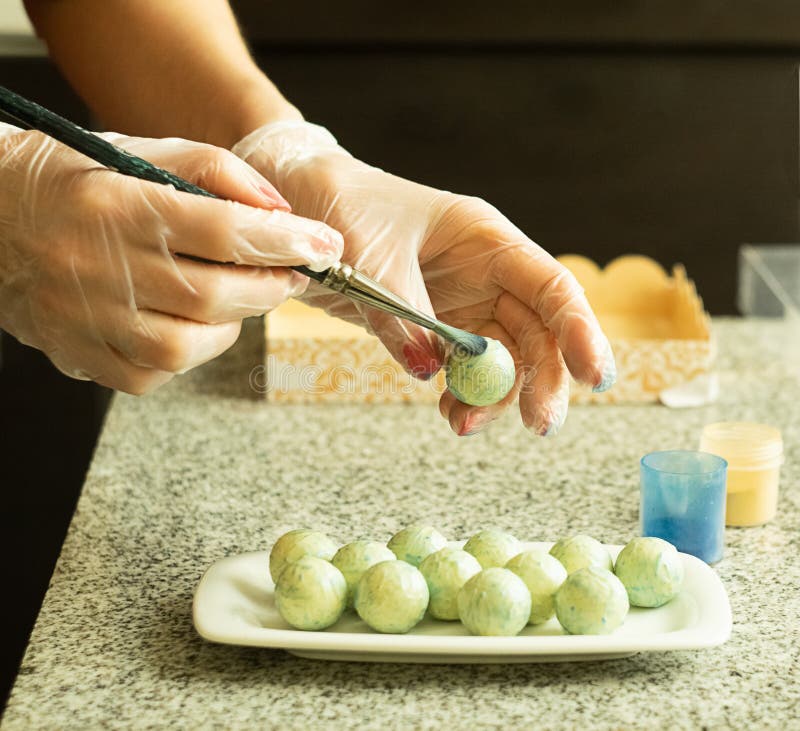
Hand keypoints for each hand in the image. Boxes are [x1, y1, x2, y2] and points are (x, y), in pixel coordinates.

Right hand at [0, 125, 342, 392]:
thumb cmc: (74, 182)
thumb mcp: (139, 150)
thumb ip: (215, 171)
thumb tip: (280, 210)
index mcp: (117, 206)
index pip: (222, 230)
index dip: (285, 242)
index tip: (325, 246)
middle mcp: (99, 266)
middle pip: (215, 294)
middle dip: (271, 286)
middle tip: (291, 272)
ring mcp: (88, 320)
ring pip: (189, 345)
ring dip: (233, 323)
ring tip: (239, 297)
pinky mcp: (82, 357)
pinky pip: (155, 373)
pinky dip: (190, 352)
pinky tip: (191, 322)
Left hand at [234, 121, 614, 435]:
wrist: (300, 215)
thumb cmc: (341, 210)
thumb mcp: (370, 260)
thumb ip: (402, 317)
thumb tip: (429, 370)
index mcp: (484, 238)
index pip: (550, 285)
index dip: (580, 330)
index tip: (596, 376)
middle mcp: (486, 273)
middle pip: (535, 332)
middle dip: (541, 380)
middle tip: (538, 425)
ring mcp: (465, 304)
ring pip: (503, 360)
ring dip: (493, 398)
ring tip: (461, 424)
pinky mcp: (439, 329)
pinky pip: (464, 370)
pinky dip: (461, 394)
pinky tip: (448, 410)